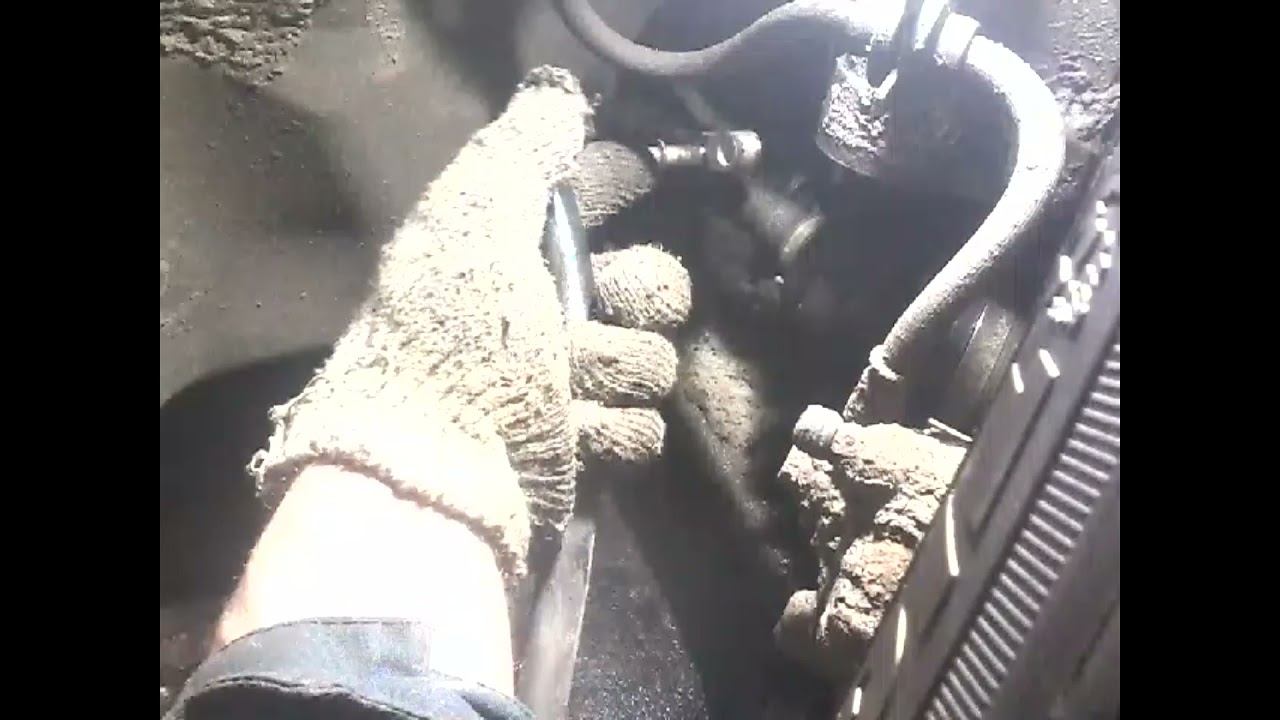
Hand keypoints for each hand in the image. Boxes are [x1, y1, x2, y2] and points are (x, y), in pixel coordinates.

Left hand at [248, 67, 690, 577]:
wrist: (437, 475)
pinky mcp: (590, 450)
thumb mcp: (472, 225)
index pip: (588, 198)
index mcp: (512, 255)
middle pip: (654, 282)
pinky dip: (612, 430)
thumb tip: (557, 96)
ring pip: (655, 358)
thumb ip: (520, 154)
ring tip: (564, 388)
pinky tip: (575, 434)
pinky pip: (644, 426)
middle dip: (639, 293)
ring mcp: (570, 387)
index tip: (644, 178)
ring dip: (616, 371)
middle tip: (598, 311)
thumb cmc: (452, 341)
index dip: (620, 182)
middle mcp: (544, 316)